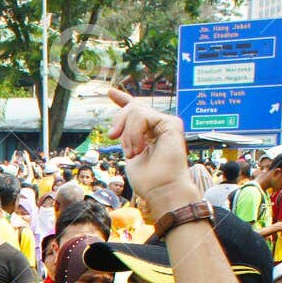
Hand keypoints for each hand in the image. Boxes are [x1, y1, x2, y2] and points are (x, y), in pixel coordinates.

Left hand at [105, 87, 196, 217]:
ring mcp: (166, 124)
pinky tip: (140, 148)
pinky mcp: (171, 123)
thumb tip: (117, 129)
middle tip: (113, 137)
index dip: (122, 100)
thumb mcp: (130, 153)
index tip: (110, 92)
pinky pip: (143, 116)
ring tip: (133, 152)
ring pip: (136, 111)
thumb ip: (127, 137)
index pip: (136, 111)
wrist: (162, 189)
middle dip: (119, 121)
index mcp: (150, 132)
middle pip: (132, 108)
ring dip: (128, 134)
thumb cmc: (148, 180)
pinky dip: (135, 132)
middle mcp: (159, 126)